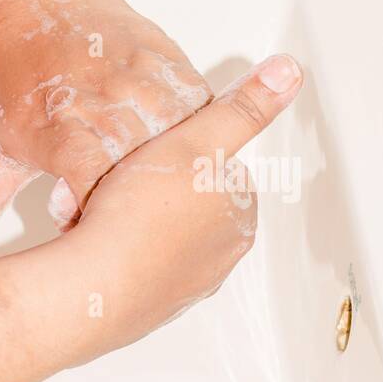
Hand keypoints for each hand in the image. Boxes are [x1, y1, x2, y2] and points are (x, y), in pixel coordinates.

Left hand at [0, 0, 210, 268]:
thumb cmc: (18, 80)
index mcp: (61, 129)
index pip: (95, 186)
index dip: (97, 215)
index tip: (86, 222)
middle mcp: (105, 102)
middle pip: (145, 171)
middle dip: (138, 200)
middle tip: (122, 207)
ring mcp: (143, 82)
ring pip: (183, 143)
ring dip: (172, 172)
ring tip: (150, 183)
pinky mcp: (172, 65)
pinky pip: (203, 115)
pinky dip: (195, 138)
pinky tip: (174, 152)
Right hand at [62, 53, 302, 357]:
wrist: (92, 287)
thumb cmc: (141, 213)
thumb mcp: (196, 138)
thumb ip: (243, 107)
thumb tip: (290, 73)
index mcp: (241, 216)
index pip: (220, 167)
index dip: (181, 151)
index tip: (154, 152)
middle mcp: (222, 257)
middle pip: (187, 201)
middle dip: (155, 187)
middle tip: (122, 181)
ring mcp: (188, 286)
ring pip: (158, 234)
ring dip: (132, 219)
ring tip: (104, 210)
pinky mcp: (151, 308)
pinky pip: (135, 266)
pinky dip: (118, 252)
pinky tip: (96, 240)